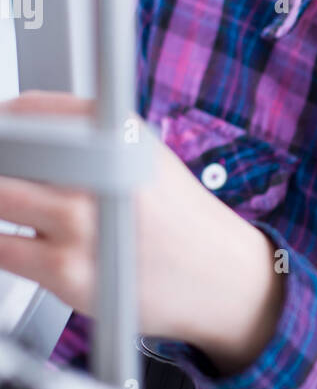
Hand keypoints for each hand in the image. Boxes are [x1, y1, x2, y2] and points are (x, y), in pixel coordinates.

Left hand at [0, 89, 279, 356]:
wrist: (223, 279)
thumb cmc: (180, 223)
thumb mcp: (146, 157)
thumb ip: (91, 137)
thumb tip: (19, 132)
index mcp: (122, 133)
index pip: (35, 108)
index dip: (7, 122)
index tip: (5, 136)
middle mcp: (104, 171)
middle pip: (11, 149)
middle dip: (3, 163)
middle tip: (11, 176)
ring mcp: (85, 222)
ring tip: (14, 208)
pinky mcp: (69, 270)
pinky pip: (3, 248)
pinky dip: (1, 244)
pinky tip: (19, 244)